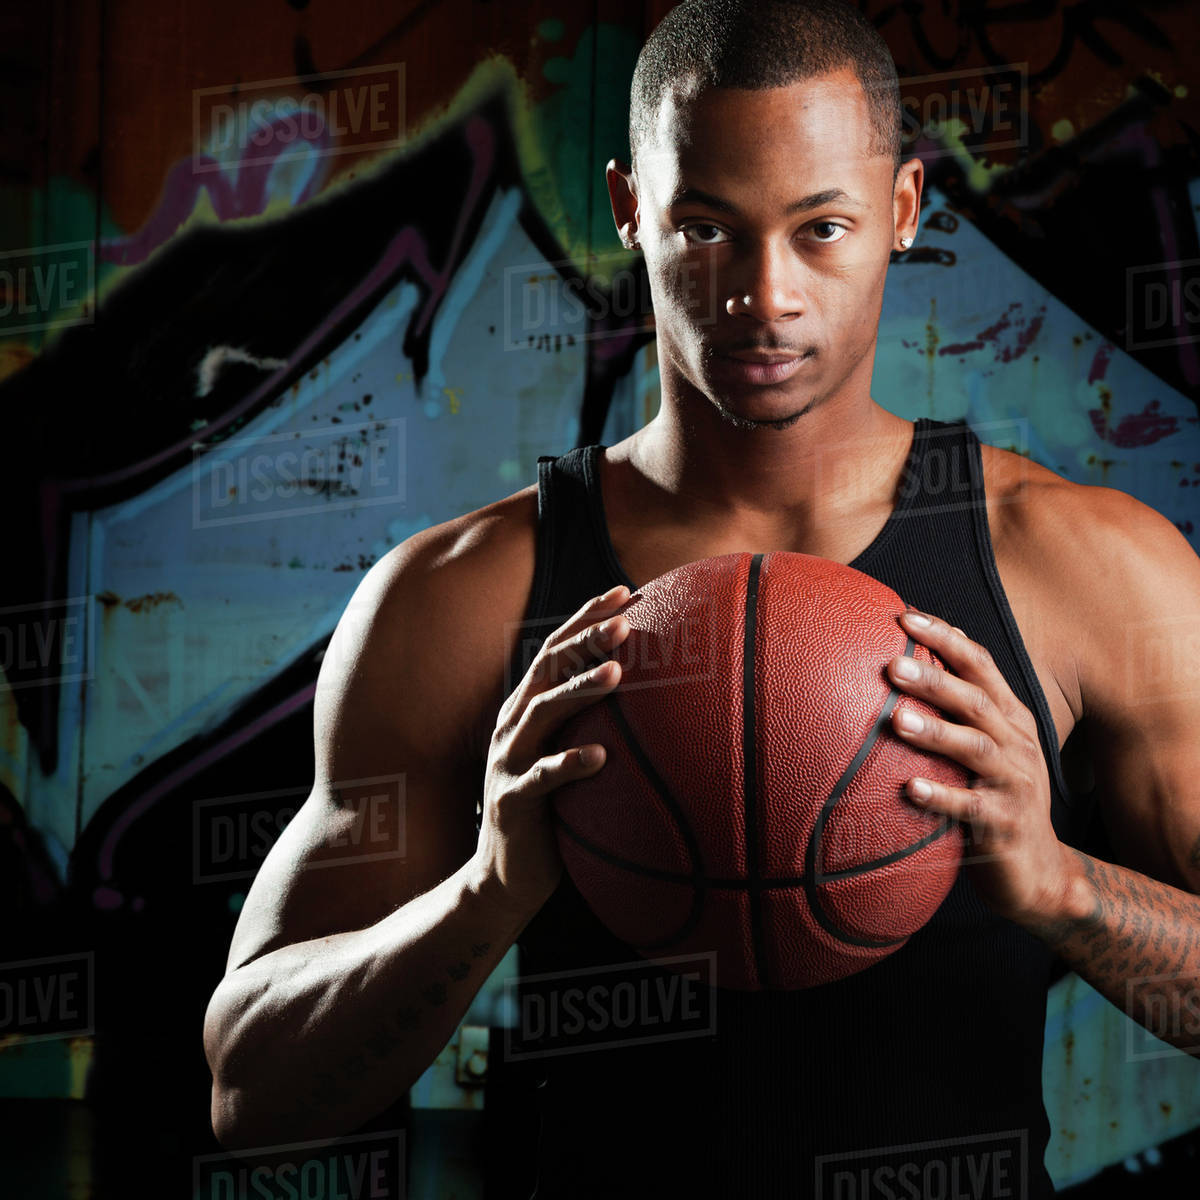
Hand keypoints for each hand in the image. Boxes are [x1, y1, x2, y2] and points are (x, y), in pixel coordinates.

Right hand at [472, 585, 631, 921]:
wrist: (505, 878)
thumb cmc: (553, 814)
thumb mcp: (573, 761)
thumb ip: (599, 727)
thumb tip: (663, 700)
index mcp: (528, 708)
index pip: (556, 648)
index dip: (587, 617)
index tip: (627, 591)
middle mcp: (513, 725)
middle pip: (547, 668)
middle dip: (584, 639)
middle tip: (624, 621)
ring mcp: (509, 761)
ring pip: (542, 713)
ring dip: (578, 690)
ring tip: (617, 673)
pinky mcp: (512, 801)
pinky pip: (541, 779)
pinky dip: (569, 765)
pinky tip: (601, 757)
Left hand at [886, 608, 1078, 925]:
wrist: (1041, 872)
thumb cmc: (995, 797)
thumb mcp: (984, 748)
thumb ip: (956, 711)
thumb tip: (901, 663)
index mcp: (1009, 716)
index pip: (979, 664)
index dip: (945, 638)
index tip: (904, 617)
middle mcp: (1016, 742)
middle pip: (974, 700)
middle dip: (934, 679)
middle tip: (891, 665)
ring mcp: (1013, 783)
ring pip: (975, 749)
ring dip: (936, 732)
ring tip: (897, 719)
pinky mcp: (1004, 824)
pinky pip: (971, 807)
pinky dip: (941, 796)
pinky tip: (910, 788)